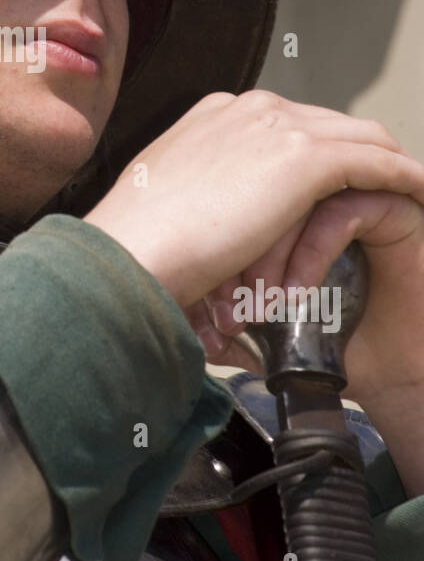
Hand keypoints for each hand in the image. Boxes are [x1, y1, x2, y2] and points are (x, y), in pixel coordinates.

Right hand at [83, 90, 423, 313]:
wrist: (132, 250)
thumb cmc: (138, 244)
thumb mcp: (168, 205)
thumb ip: (200, 198)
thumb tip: (211, 224)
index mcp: (214, 115)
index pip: (287, 122)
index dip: (319, 147)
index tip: (336, 175)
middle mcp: (249, 107)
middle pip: (329, 122)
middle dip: (360, 150)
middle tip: (386, 181)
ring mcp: (277, 125)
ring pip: (360, 136)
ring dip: (389, 162)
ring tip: (413, 188)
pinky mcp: (304, 157)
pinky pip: (375, 163)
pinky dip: (403, 176)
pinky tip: (420, 193)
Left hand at [199, 188, 423, 406]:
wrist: (388, 376)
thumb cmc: (326, 344)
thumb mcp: (252, 319)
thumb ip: (218, 298)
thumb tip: (168, 302)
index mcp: (277, 194)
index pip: (231, 193)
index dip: (210, 240)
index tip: (194, 290)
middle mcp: (315, 184)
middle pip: (261, 189)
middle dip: (237, 247)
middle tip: (225, 301)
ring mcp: (356, 189)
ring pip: (298, 196)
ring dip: (272, 251)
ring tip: (259, 304)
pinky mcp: (392, 206)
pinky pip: (341, 212)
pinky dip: (311, 252)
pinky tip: (295, 293)